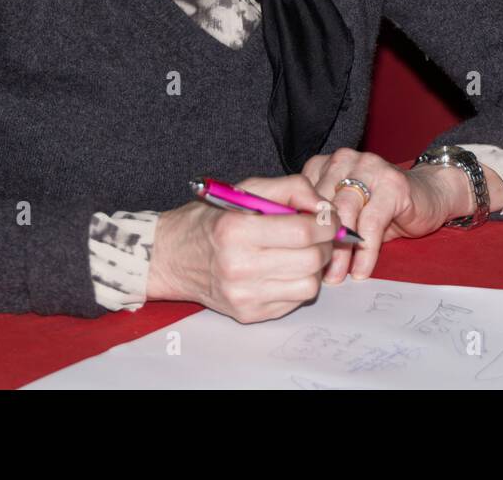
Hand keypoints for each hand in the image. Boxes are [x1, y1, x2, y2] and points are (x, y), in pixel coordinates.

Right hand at [147, 175, 339, 323]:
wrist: (172, 256)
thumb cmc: (211, 219)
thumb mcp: (245, 189)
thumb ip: (289, 188)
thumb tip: (325, 207)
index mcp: (236, 230)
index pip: (303, 230)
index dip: (327, 224)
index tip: (330, 219)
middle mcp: (239, 266)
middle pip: (311, 260)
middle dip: (325, 245)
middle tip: (319, 235)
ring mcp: (244, 295)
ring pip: (309, 285)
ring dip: (314, 267)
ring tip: (301, 252)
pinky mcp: (248, 314)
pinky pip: (294, 302)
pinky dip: (298, 284)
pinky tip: (283, 269)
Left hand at [301, 148, 462, 284]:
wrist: (430, 195)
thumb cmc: (382, 208)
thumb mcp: (346, 213)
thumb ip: (322, 223)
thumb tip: (298, 255)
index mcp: (325, 165)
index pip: (301, 199)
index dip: (300, 233)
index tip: (298, 262)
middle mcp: (343, 161)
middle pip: (321, 206)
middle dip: (318, 245)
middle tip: (315, 275)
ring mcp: (369, 168)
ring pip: (345, 214)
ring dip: (341, 252)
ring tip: (337, 277)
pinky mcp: (392, 183)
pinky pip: (371, 223)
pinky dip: (365, 251)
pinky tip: (362, 270)